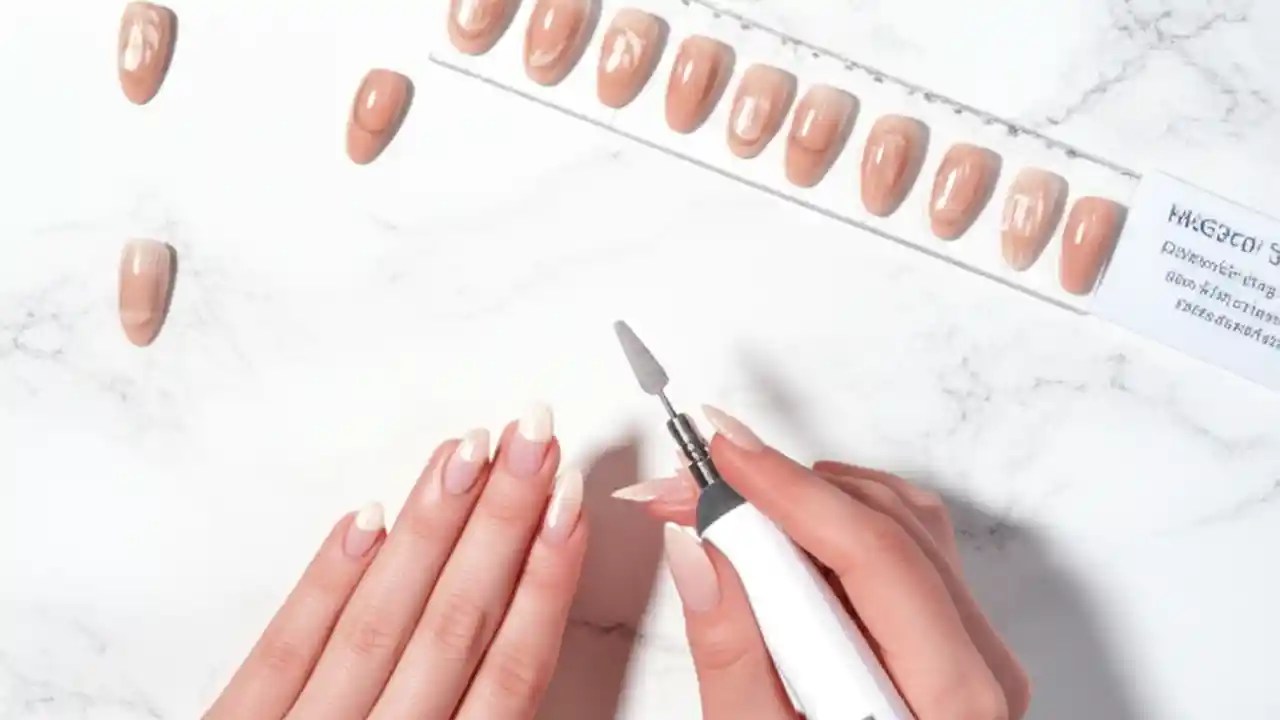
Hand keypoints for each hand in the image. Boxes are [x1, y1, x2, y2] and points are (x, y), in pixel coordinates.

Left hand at [205, 405, 586, 719]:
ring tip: (467, 451)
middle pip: (454, 627)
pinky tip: (363, 517)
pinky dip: (327, 581)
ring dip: (431, 530)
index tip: (573, 509)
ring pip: (379, 622)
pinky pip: (282, 650)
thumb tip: (524, 651)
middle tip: (533, 438)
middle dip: (501, 523)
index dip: (545, 583)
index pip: (510, 672)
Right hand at [615, 406, 1029, 719]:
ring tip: (723, 507)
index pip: (872, 553)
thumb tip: (698, 550)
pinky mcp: (956, 637)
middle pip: (887, 523)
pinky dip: (835, 522)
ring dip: (805, 497)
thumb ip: (732, 656)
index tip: (717, 452)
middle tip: (693, 483)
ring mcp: (976, 648)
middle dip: (779, 486)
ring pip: (900, 520)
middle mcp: (980, 666)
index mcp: (947, 701)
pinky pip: (905, 544)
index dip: (786, 488)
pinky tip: (779, 538)